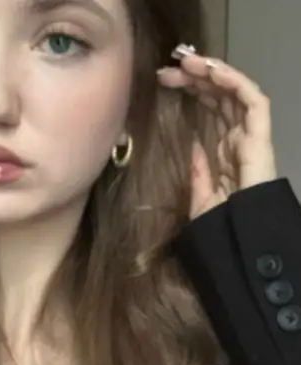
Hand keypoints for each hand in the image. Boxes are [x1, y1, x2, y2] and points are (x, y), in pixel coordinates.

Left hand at [157, 51, 277, 218]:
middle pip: (221, 97)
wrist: (239, 239)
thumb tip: (193, 145)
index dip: (194, 90)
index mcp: (227, 150)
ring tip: (187, 62)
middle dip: (196, 78)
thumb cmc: (221, 226)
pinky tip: (212, 71)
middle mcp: (240, 138)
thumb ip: (198, 172)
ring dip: (212, 73)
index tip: (167, 80)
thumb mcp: (200, 198)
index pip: (213, 108)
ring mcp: (251, 136)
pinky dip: (235, 82)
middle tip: (169, 68)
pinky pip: (253, 101)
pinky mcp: (260, 138)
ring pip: (235, 93)